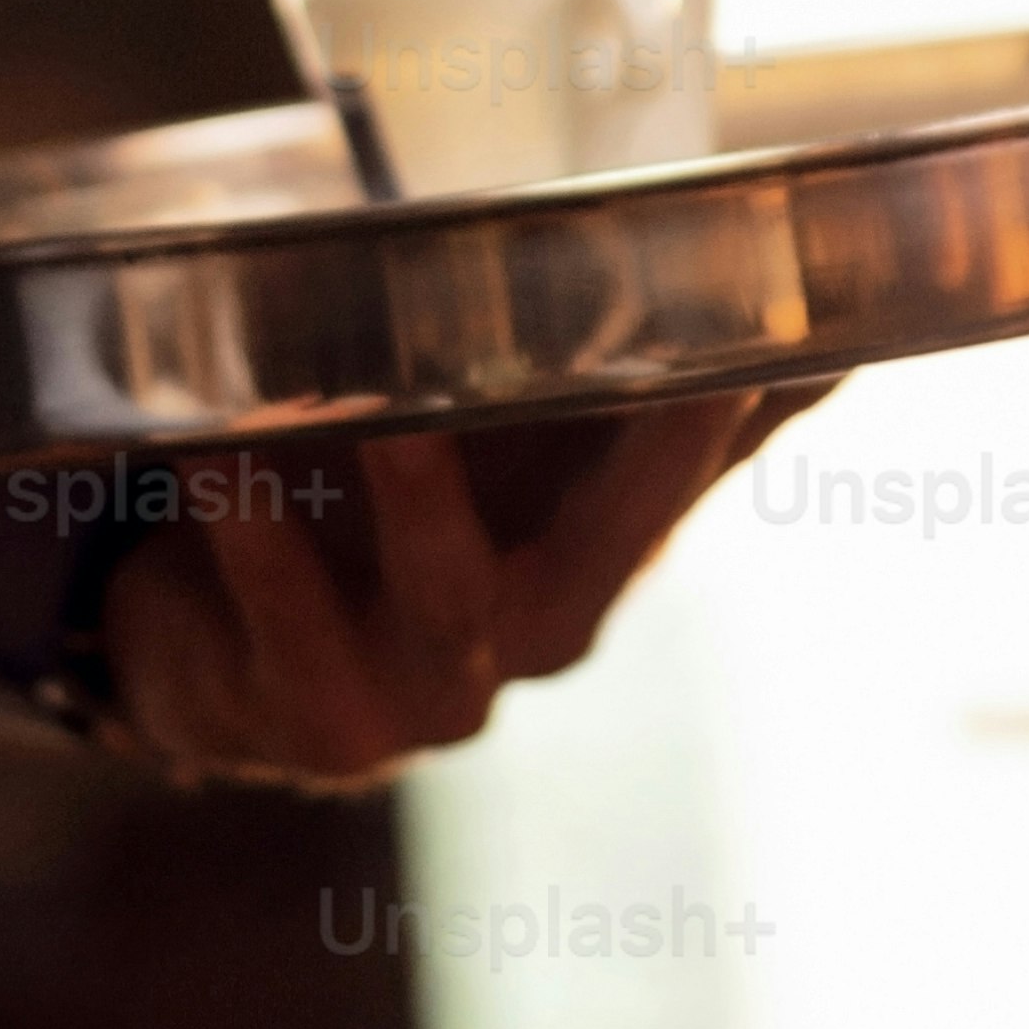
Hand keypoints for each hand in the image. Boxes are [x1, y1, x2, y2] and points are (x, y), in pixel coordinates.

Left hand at [90, 384, 829, 786]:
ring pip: (448, 585)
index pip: (695, 468)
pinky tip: (218, 443)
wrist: (220, 675)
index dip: (749, 406)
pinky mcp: (314, 713)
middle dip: (660, 453)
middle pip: (619, 537)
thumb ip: (623, 405)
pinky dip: (251, 526)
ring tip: (393, 393)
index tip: (811, 321)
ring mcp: (431, 691)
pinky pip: (284, 612)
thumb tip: (786, 314)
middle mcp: (538, 635)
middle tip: (689, 358)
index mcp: (598, 560)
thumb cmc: (385, 539)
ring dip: (422, 484)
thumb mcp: (503, 467)